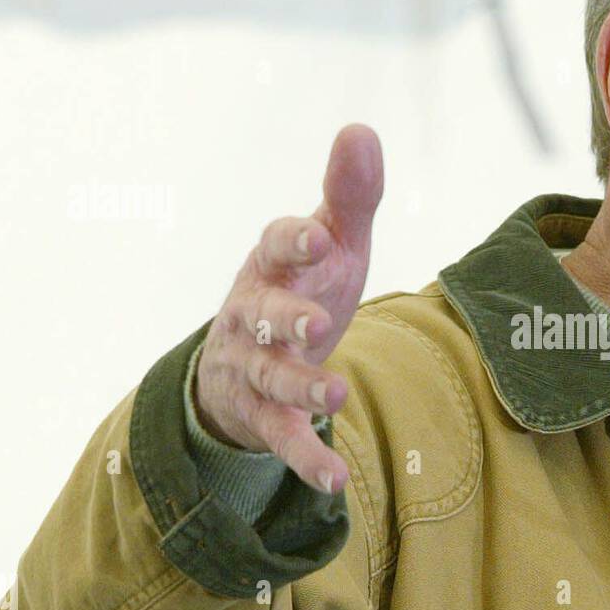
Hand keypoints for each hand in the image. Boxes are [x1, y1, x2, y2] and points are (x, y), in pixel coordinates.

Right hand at [194, 124, 383, 492]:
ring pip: (270, 377)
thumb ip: (349, 196)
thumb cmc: (301, 288)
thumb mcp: (331, 244)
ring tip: (336, 393)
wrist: (247, 359)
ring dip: (301, 385)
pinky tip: (334, 480)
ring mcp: (254, 367)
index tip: (321, 237)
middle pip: (264, 315)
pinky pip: (282, 437)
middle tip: (319, 325)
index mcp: (272, 265)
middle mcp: (253, 314)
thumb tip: (361, 128)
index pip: (278, 244)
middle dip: (288, 319)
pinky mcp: (263, 415)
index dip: (297, 241)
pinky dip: (305, 457)